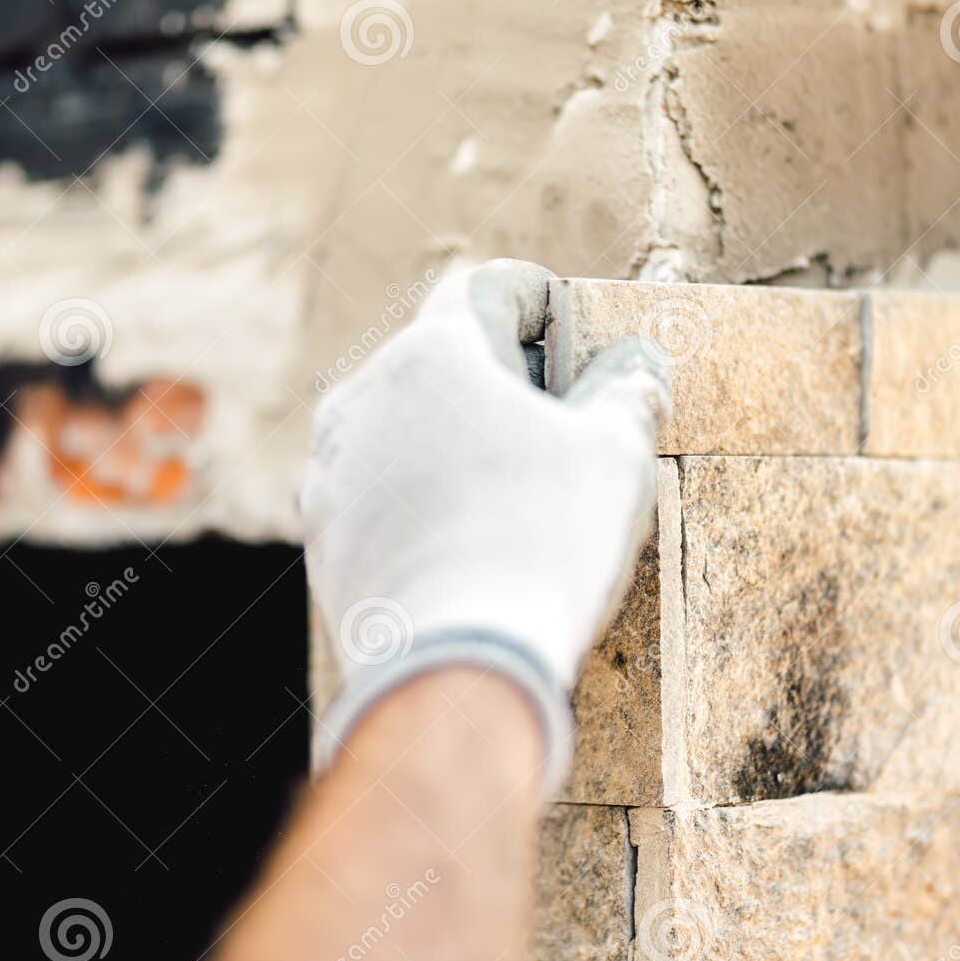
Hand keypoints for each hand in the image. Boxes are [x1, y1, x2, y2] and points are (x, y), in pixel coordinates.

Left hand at [303, 259, 669, 793]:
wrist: (454, 672)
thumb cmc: (542, 546)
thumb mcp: (614, 456)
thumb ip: (626, 392)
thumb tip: (635, 366)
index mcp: (433, 353)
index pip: (489, 289)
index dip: (542, 302)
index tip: (573, 336)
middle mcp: (364, 397)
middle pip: (442, 360)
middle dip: (502, 380)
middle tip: (561, 424)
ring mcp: (333, 471)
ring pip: (405, 429)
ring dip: (458, 441)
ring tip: (517, 494)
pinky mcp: (324, 538)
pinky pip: (381, 495)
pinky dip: (424, 501)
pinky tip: (471, 544)